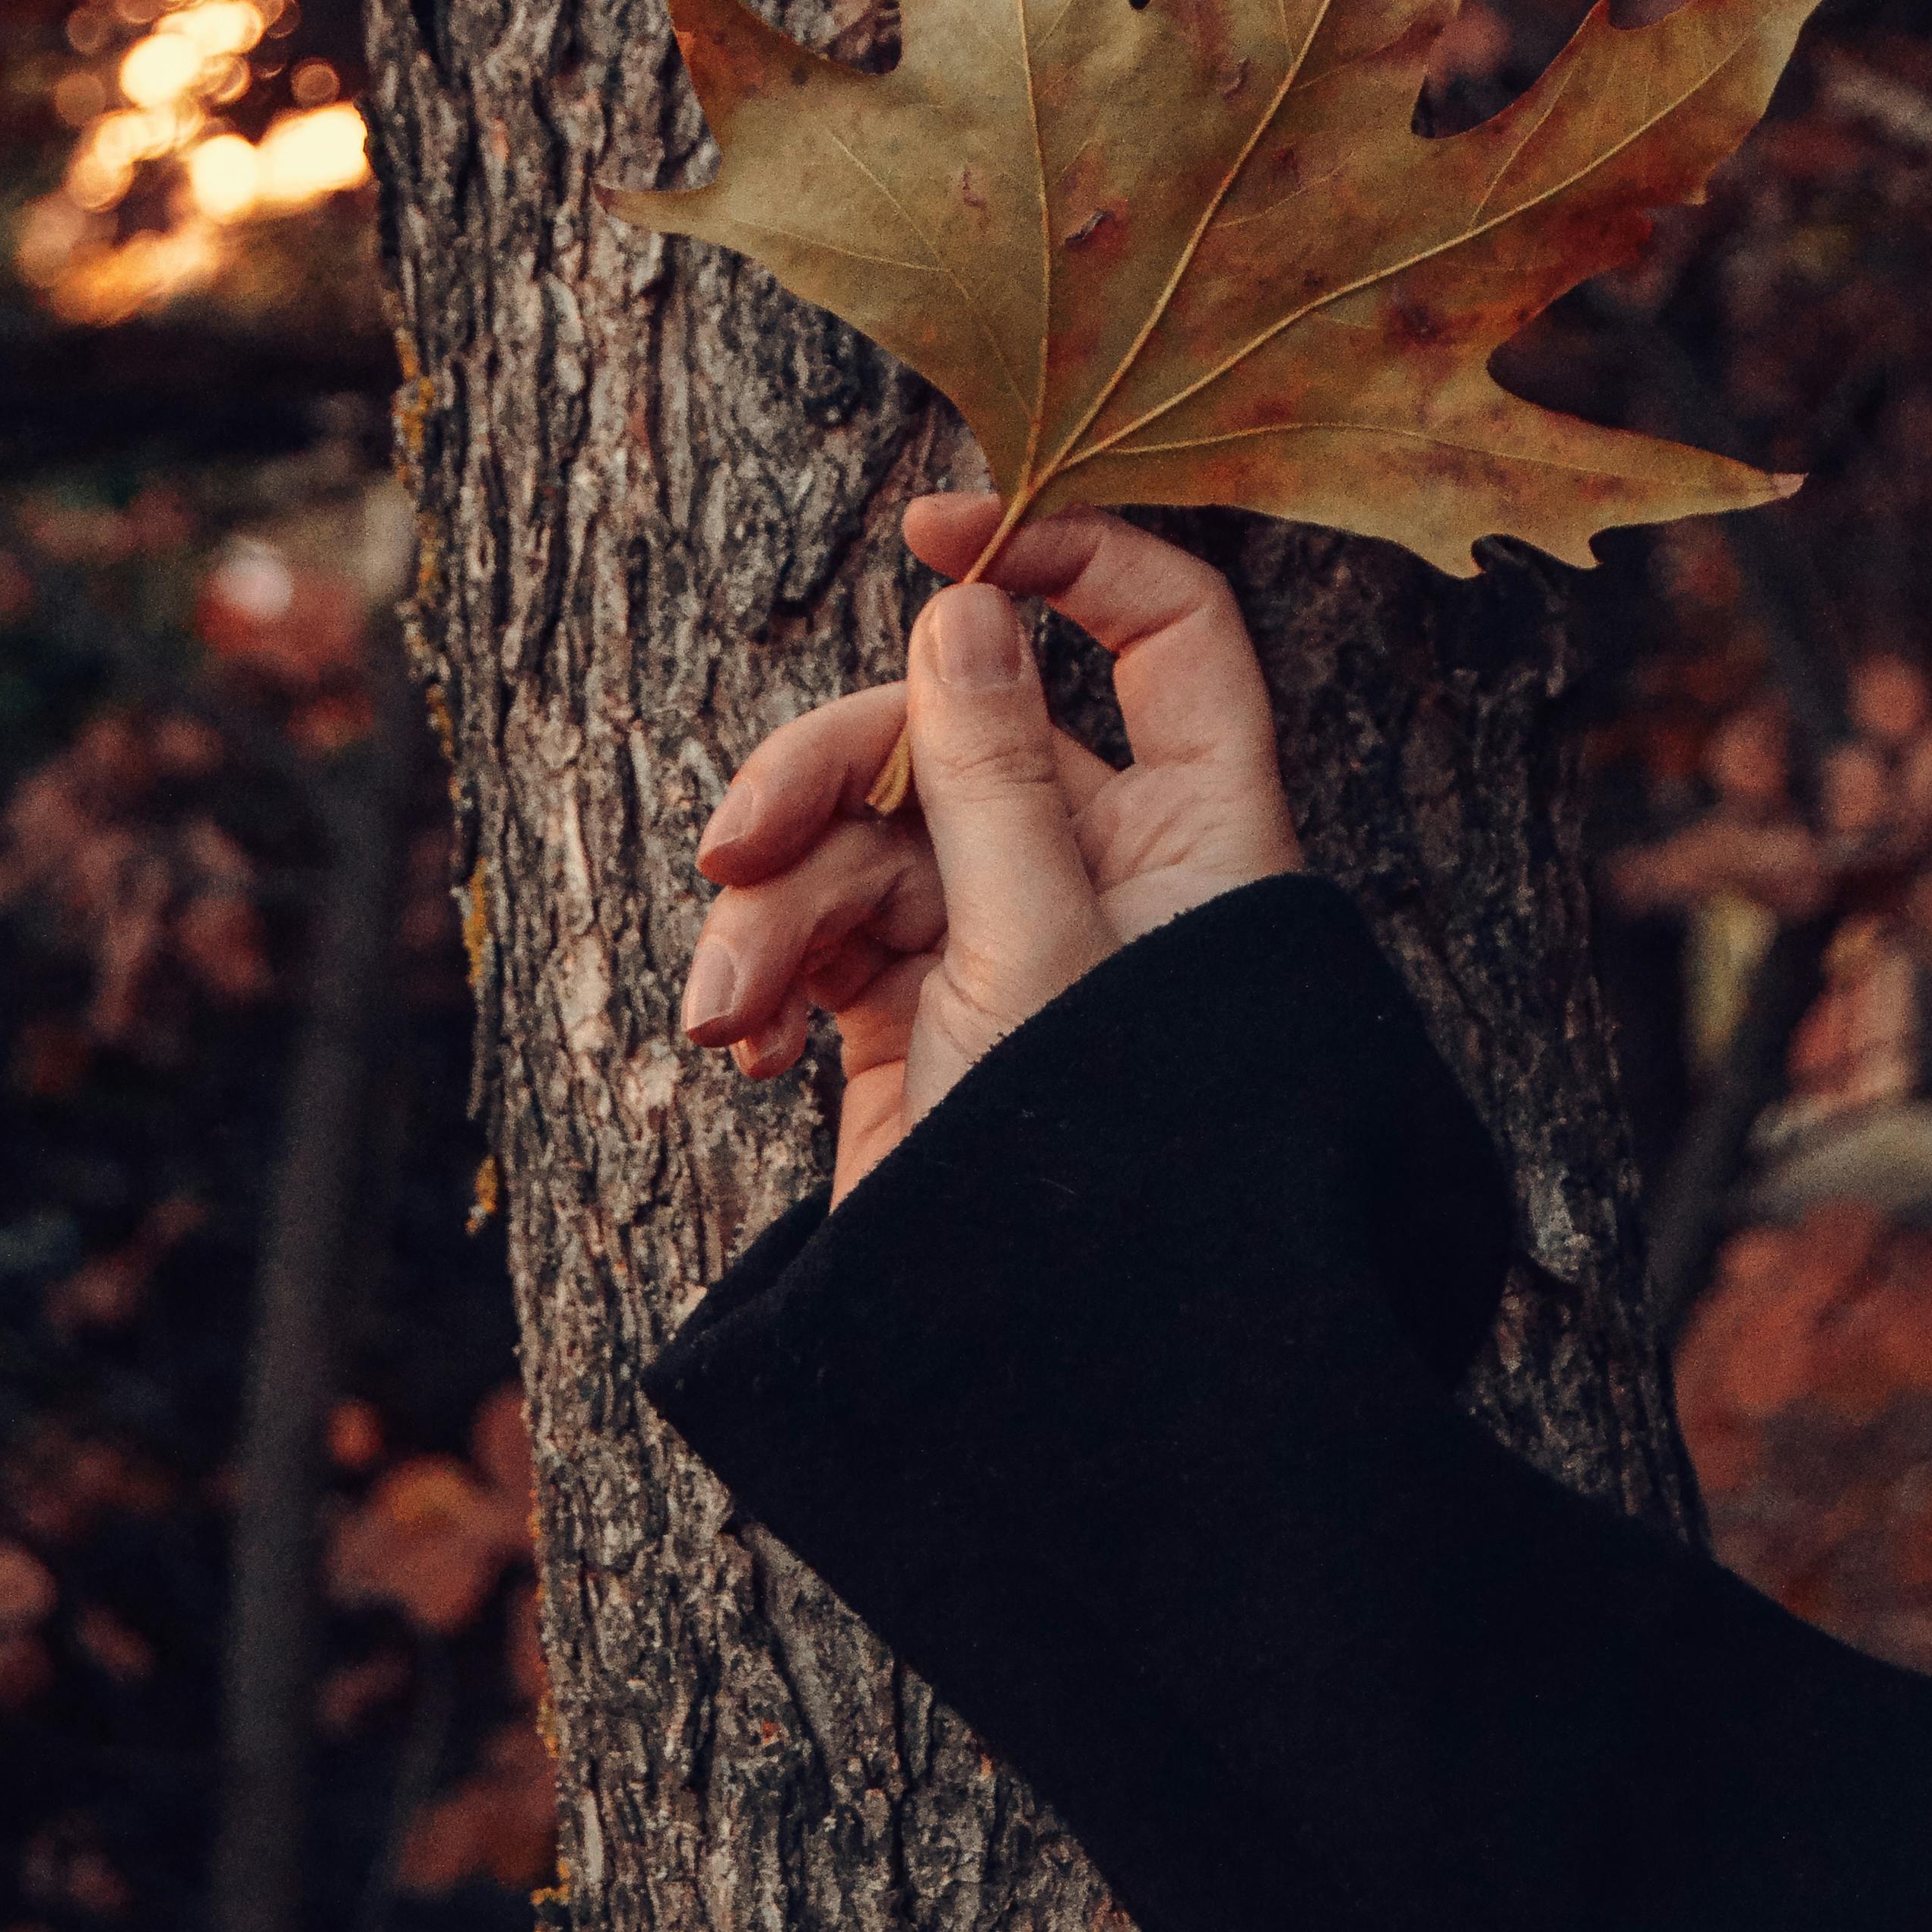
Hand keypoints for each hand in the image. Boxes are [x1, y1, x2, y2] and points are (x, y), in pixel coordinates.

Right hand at [681, 498, 1302, 1203]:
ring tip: (733, 1013)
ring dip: (771, 911)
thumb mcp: (1035, 952)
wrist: (1038, 1395)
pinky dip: (767, 978)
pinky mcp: (912, 1014)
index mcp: (1197, 834)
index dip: (1065, 557)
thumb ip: (992, 776)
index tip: (937, 535)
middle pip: (951, 729)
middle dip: (824, 779)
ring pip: (860, 835)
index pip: (1166, 632)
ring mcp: (1002, 938)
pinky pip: (821, 935)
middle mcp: (1107, 868)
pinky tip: (748, 1051)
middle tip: (738, 845)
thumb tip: (963, 609)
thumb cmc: (1089, 1180)